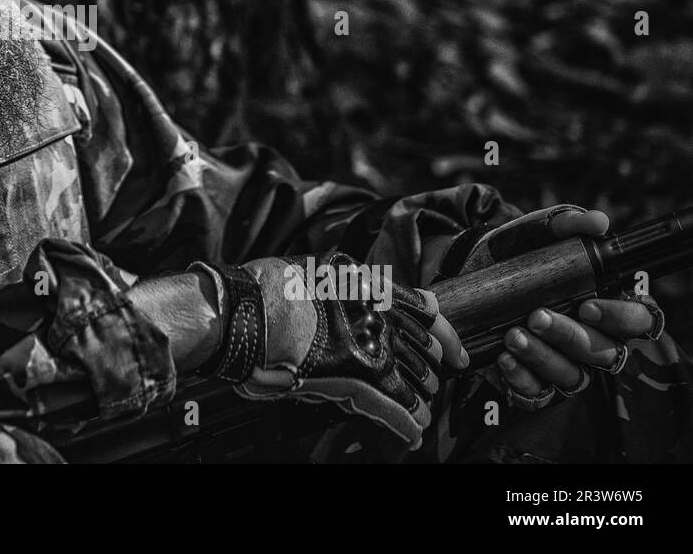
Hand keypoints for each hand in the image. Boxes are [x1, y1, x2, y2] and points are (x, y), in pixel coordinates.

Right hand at [219, 253, 466, 448]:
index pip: (426, 312)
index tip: (453, 348)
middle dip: (427, 368)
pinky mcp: (355, 381)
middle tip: (429, 378)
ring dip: (419, 395)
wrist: (248, 310)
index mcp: (371, 290)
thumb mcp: (319, 271)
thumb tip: (358, 296)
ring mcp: (370, 351)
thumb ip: (346, 284)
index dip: (444, 334)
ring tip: (420, 406)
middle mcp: (378, 319)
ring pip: (413, 380)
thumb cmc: (271, 288)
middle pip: (423, 351)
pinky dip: (404, 422)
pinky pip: (392, 407)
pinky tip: (414, 431)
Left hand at [493, 208, 663, 407]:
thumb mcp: (539, 232)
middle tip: (536, 316)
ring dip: (543, 357)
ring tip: (512, 335)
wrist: (468, 267)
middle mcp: (592, 337)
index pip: (638, 320)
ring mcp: (563, 361)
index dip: (620, 318)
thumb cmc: (518, 250)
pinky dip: (522, 378)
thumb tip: (599, 222)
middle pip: (604, 352)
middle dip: (571, 336)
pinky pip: (536, 392)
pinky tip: (504, 358)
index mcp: (606, 303)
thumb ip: (569, 224)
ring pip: (571, 375)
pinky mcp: (532, 377)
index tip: (587, 305)